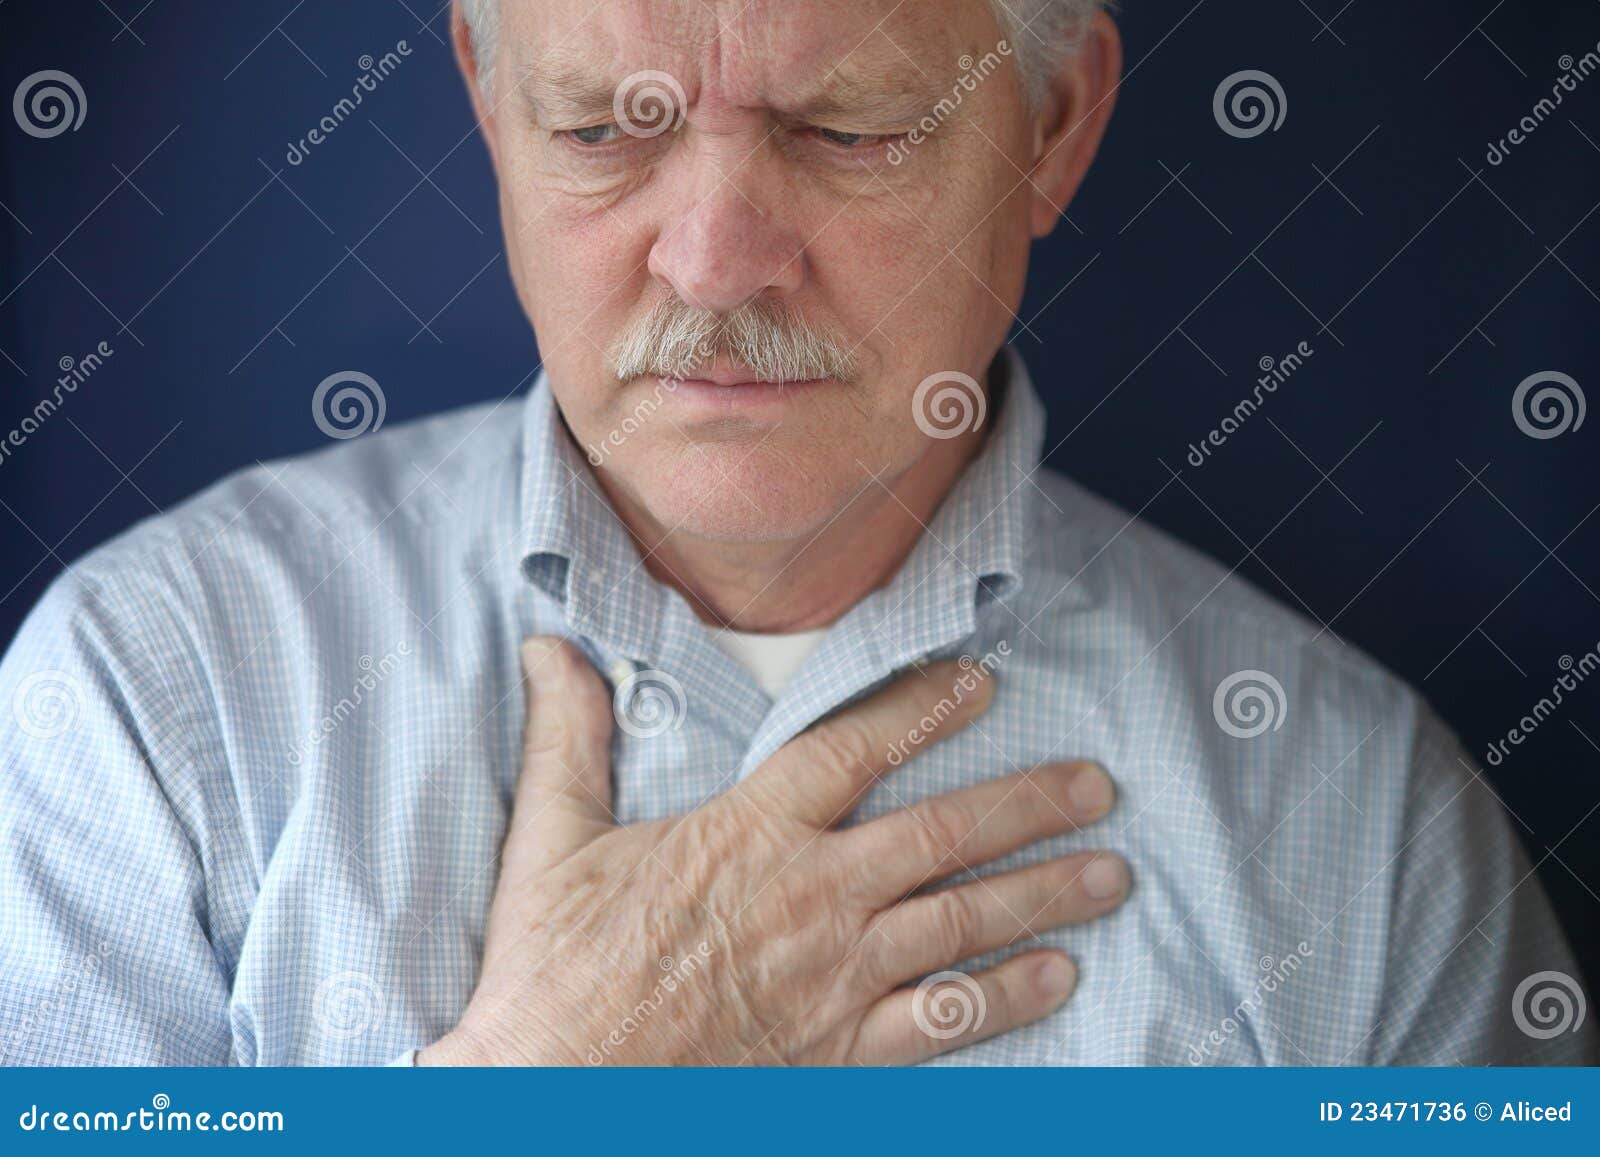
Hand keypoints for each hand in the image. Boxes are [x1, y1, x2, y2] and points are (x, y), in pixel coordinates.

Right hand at [419, 636, 1127, 1065]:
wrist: (556, 1096)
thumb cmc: (554, 972)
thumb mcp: (551, 840)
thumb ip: (568, 739)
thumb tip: (550, 648)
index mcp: (749, 833)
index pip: (855, 748)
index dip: (923, 708)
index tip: (980, 685)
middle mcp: (811, 896)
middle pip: (941, 834)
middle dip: (1027, 804)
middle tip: (1096, 786)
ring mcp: (834, 976)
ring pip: (960, 921)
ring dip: (1042, 894)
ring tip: (1107, 874)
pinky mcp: (839, 1051)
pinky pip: (941, 1020)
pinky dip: (1004, 997)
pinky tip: (1057, 978)